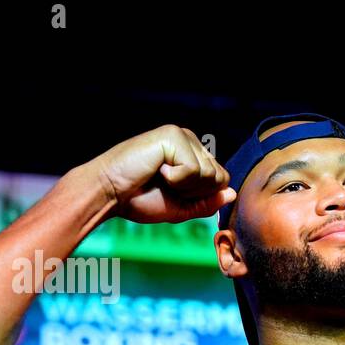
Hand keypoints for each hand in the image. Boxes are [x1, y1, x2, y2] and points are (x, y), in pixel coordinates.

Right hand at [88, 124, 234, 223]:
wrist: (110, 195)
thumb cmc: (140, 200)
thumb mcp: (181, 208)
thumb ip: (208, 202)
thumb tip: (233, 193)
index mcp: (193, 155)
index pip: (222, 181)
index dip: (200, 196)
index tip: (173, 192)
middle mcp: (190, 142)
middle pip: (219, 177)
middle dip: (194, 192)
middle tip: (166, 185)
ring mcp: (182, 136)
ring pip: (209, 174)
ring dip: (184, 186)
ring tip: (160, 177)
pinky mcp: (173, 135)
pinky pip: (194, 169)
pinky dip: (176, 179)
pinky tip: (157, 170)